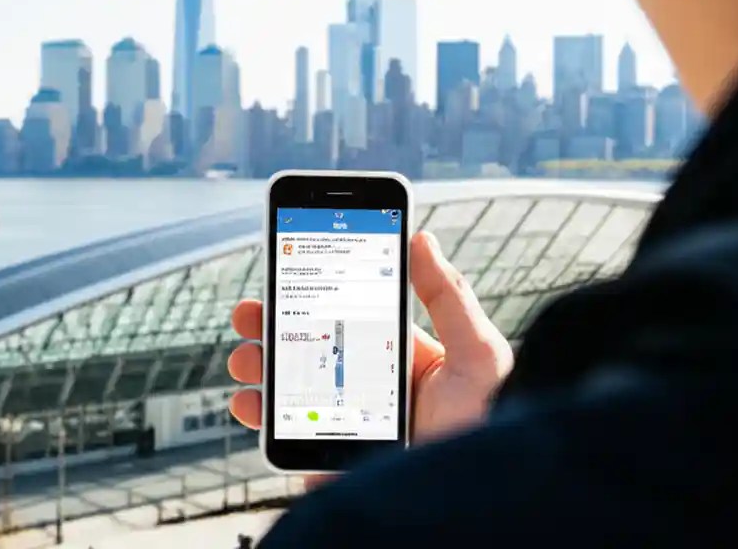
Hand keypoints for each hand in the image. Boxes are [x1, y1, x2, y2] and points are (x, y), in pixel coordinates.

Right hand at [226, 231, 513, 481]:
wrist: (482, 499)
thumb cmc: (492, 424)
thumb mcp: (478, 354)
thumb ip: (448, 296)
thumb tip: (421, 238)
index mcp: (404, 360)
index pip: (347, 320)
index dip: (309, 297)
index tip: (279, 272)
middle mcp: (375, 394)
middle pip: (310, 357)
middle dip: (271, 334)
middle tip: (249, 318)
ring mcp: (354, 432)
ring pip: (293, 401)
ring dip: (260, 380)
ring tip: (245, 367)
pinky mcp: (342, 468)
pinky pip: (298, 452)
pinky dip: (273, 436)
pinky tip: (264, 419)